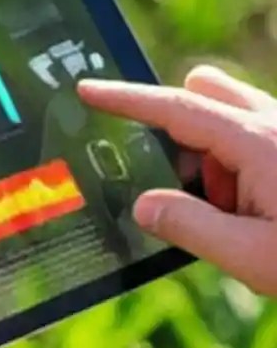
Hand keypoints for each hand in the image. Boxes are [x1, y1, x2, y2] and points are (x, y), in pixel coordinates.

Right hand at [79, 65, 276, 294]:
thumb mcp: (250, 257)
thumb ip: (187, 227)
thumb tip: (144, 205)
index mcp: (260, 143)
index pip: (177, 107)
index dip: (126, 99)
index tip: (88, 90)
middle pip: (206, 92)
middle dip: (180, 126)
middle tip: (189, 185)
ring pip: (232, 120)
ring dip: (214, 158)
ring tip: (240, 219)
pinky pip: (256, 141)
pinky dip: (241, 171)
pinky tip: (264, 219)